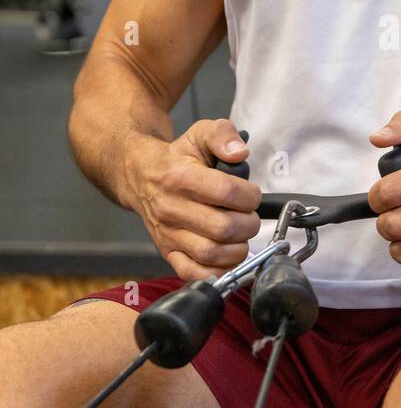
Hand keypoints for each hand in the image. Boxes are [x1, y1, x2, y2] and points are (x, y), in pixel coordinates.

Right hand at [127, 118, 261, 279]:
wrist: (140, 177)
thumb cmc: (177, 158)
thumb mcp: (199, 134)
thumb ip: (223, 135)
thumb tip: (240, 153)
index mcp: (180, 177)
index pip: (227, 193)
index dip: (250, 196)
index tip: (252, 194)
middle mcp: (171, 208)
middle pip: (224, 228)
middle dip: (249, 223)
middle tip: (249, 216)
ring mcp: (168, 234)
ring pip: (212, 253)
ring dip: (238, 248)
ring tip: (240, 234)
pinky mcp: (167, 252)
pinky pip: (193, 273)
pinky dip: (217, 271)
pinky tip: (227, 256)